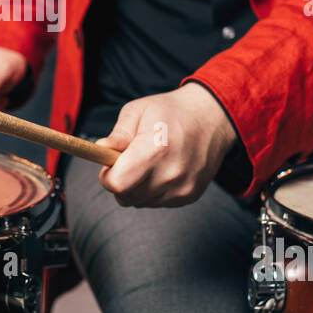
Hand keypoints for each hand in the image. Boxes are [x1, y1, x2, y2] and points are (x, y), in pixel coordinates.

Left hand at [96, 83, 237, 207]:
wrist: (211, 118)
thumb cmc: (170, 111)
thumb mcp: (138, 111)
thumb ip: (118, 134)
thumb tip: (100, 149)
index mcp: (155, 149)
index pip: (118, 184)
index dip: (107, 176)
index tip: (109, 164)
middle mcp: (171, 174)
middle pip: (126, 197)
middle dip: (119, 182)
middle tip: (128, 161)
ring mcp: (182, 188)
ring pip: (140, 202)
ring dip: (136, 187)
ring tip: (147, 163)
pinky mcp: (190, 195)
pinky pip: (157, 202)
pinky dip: (152, 190)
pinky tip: (162, 169)